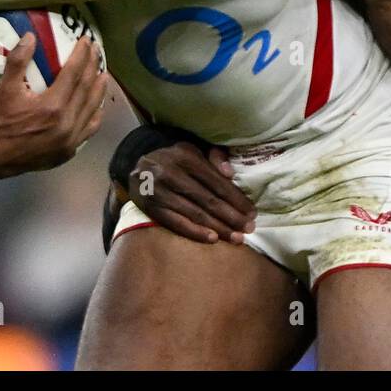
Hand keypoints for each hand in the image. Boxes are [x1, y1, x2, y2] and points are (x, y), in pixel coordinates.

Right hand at [0, 34, 107, 180]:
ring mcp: (70, 140)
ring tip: (103, 74)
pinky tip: (96, 106)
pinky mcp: (69, 151)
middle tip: (97, 51)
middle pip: (87, 88)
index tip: (86, 40)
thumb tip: (30, 36)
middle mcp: (67, 123)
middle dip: (93, 66)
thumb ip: (17, 61)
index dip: (82, 55)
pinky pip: (89, 129)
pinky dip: (95, 115)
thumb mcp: (3, 89)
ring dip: (99, 89)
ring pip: (92, 109)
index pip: (74, 73)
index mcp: (52, 106)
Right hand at [129, 142, 255, 244]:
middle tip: (249, 228)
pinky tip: (212, 239)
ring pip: (195, 214)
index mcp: (185, 157)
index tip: (252, 212)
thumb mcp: (193, 151)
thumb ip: (214, 158)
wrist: (137, 168)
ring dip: (219, 228)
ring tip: (237, 238)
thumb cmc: (175, 161)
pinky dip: (195, 232)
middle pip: (208, 200)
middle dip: (231, 216)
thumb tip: (231, 173)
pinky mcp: (151, 208)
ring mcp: (159, 192)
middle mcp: (171, 173)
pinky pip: (176, 223)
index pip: (216, 182)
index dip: (236, 199)